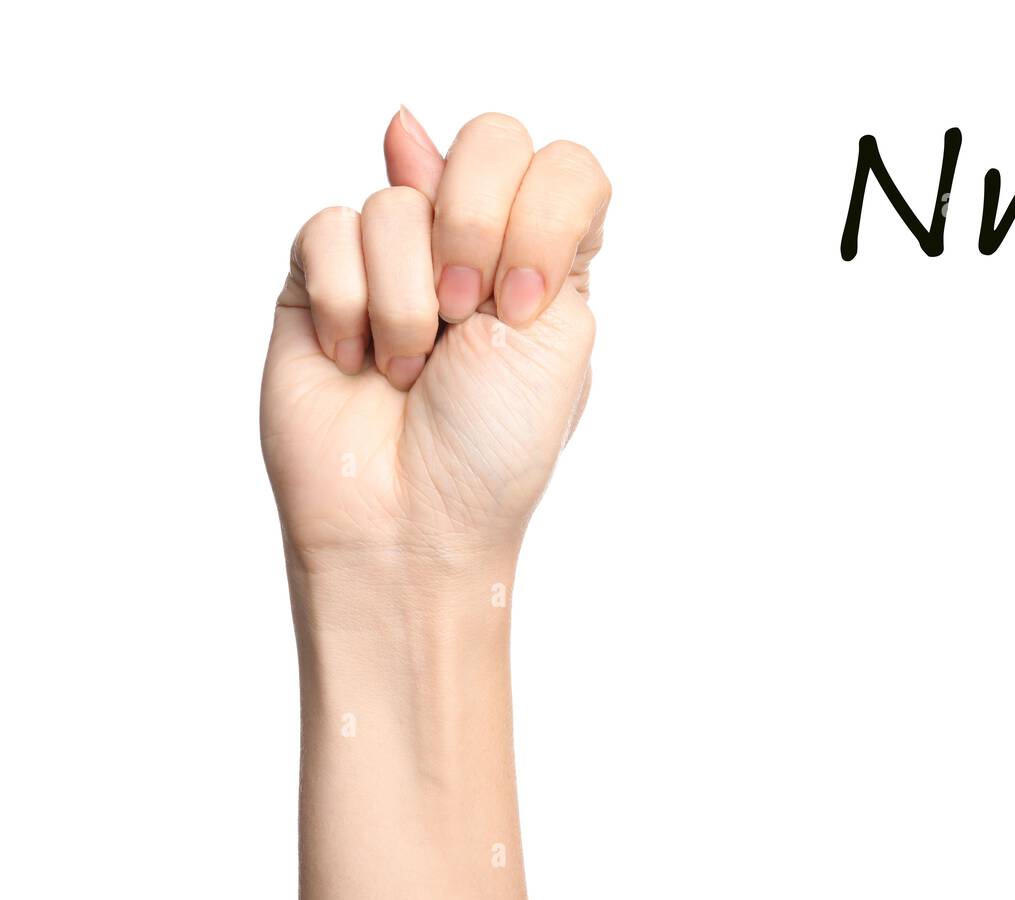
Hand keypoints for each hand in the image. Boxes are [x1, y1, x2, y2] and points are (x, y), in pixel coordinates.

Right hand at [261, 108, 609, 570]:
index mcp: (544, 259)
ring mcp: (390, 259)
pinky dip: (348, 307)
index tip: (525, 302)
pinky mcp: (317, 280)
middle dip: (475, 231)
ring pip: (395, 201)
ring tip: (407, 371)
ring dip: (407, 304)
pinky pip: (327, 230)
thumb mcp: (559, 335)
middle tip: (468, 319)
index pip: (561, 165)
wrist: (410, 522)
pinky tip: (356, 362)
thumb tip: (416, 126)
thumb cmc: (493, 448)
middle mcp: (468, 246)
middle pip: (485, 142)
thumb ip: (527, 223)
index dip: (545, 214)